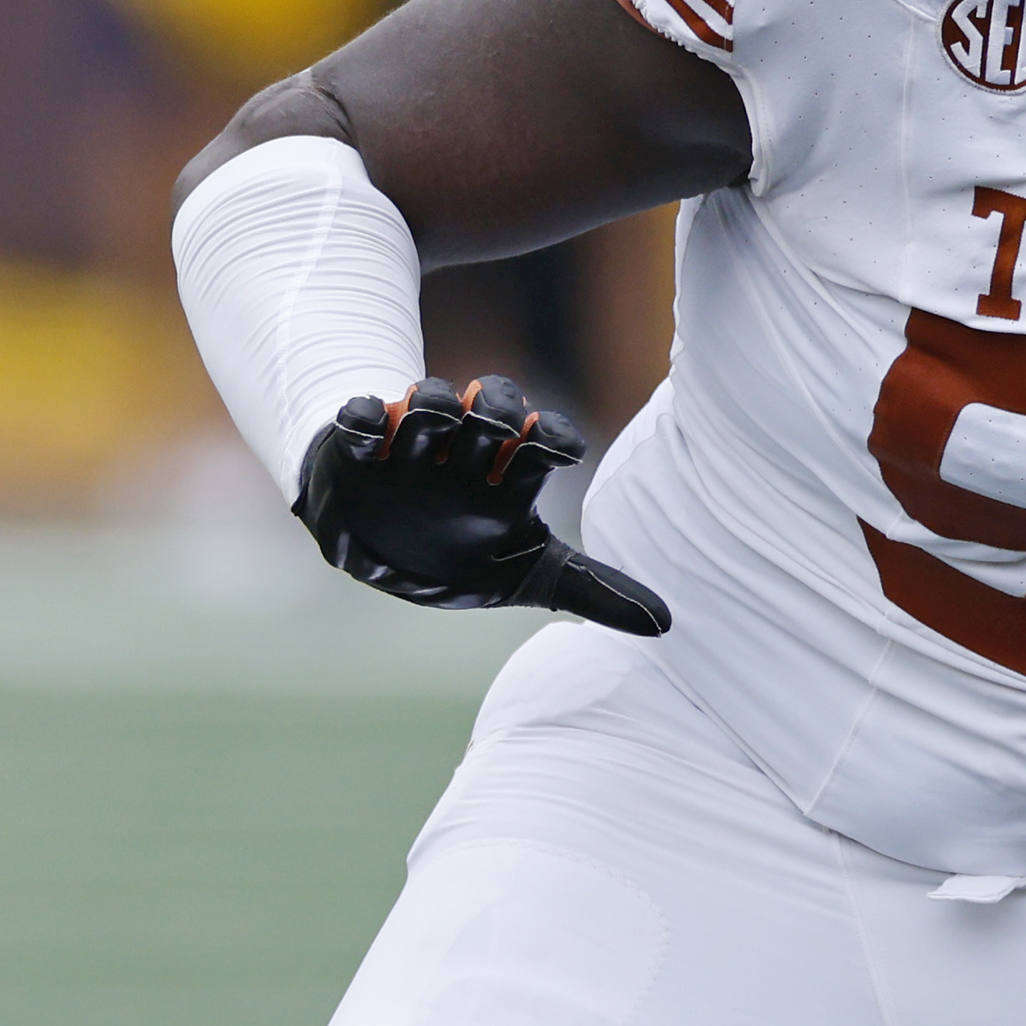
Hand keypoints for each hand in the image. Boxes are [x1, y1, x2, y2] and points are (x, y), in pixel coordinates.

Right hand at [291, 377, 671, 631]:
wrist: (382, 550)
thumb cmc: (463, 555)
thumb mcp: (529, 576)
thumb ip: (593, 590)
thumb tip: (665, 625)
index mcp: (508, 477)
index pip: (542, 439)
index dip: (551, 435)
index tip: (551, 448)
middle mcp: (467, 453)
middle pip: (491, 407)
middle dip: (496, 407)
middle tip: (492, 424)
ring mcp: (413, 448)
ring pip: (431, 401)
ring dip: (435, 401)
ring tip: (432, 419)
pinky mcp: (361, 450)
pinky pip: (362, 419)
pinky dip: (366, 418)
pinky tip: (375, 431)